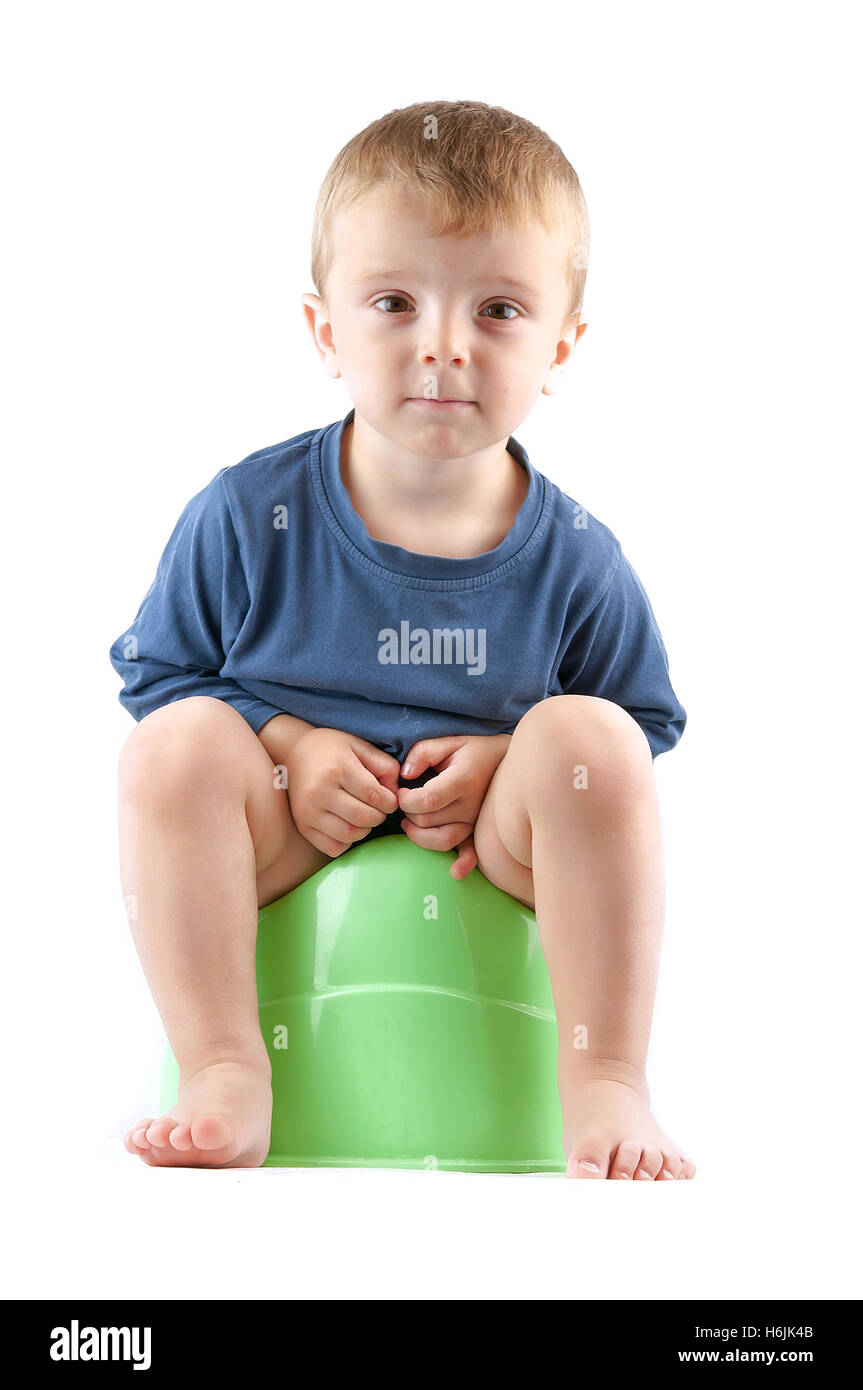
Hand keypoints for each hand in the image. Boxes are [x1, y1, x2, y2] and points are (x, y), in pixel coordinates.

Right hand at [285, 728, 400, 857]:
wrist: (294, 753)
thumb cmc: (333, 749)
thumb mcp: (361, 746)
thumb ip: (385, 766)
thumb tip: (396, 794)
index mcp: (338, 769)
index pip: (375, 796)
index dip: (390, 802)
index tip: (388, 798)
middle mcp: (320, 791)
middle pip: (364, 818)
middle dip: (379, 816)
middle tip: (377, 808)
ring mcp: (309, 811)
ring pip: (350, 835)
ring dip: (364, 830)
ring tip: (362, 815)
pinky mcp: (303, 826)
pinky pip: (333, 847)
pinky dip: (346, 841)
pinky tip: (346, 824)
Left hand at [398, 733, 511, 878]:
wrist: (504, 761)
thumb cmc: (472, 751)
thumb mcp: (448, 742)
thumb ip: (422, 753)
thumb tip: (404, 774)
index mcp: (462, 780)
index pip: (427, 800)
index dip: (405, 800)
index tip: (401, 791)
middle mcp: (471, 805)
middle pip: (427, 822)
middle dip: (407, 814)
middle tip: (405, 802)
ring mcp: (476, 821)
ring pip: (442, 841)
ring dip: (419, 836)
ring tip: (410, 824)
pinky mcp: (478, 831)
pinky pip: (472, 853)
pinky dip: (464, 864)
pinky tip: (455, 872)